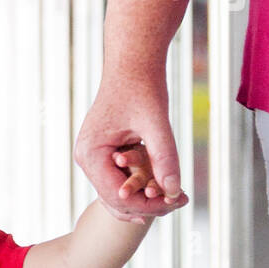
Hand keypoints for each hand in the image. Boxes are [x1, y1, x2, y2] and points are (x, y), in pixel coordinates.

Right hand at [74, 72, 189, 223]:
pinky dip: (140, 187)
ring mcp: (92, 158)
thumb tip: (174, 191)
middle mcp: (86, 159)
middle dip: (149, 205)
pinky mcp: (102, 155)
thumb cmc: (143, 86)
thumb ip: (164, 157)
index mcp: (91, 154)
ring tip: (176, 198)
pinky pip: (119, 181)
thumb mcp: (156, 123)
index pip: (118, 196)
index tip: (179, 200)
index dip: (149, 205)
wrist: (133, 62)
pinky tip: (163, 190)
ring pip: (118, 194)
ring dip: (146, 199)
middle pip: (116, 200)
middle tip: (182, 201)